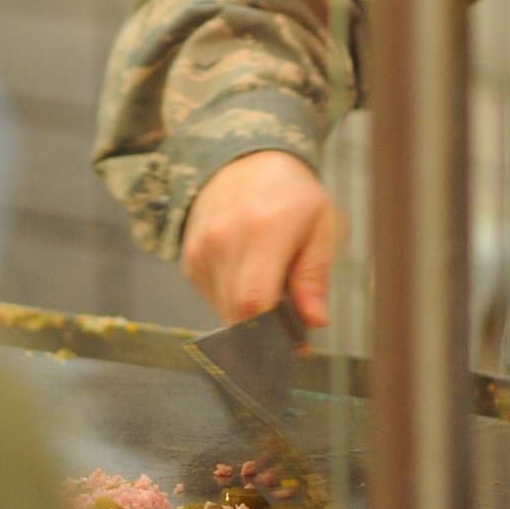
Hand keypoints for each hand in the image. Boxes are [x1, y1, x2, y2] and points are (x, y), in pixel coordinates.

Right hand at [181, 150, 340, 328]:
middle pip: (236, 315)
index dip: (273, 335)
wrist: (244, 162)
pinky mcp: (190, 260)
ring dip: (250, 321)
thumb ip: (315, 277)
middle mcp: (223, 241)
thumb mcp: (318, 226)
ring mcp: (201, 250)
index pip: (254, 302)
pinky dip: (234, 305)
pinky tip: (251, 283)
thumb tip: (316, 321)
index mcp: (263, 230)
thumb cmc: (290, 194)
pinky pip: (213, 300)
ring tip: (275, 302)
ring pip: (224, 312)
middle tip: (292, 334)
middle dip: (266, 336)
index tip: (296, 346)